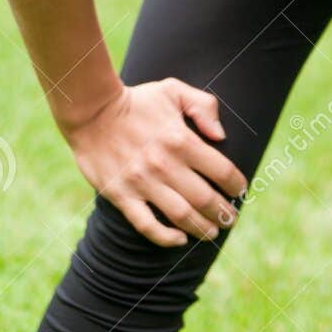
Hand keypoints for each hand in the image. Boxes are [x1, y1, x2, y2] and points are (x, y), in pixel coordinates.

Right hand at [65, 78, 248, 248]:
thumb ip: (204, 107)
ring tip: (213, 233)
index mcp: (182, 140)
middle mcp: (165, 165)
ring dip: (202, 228)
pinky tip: (179, 240)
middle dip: (224, 213)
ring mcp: (142, 182)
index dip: (236, 184)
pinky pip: (147, 225)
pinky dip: (166, 238)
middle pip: (205, 199)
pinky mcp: (121, 195)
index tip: (240, 191)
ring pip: (181, 216)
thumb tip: (221, 136)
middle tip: (232, 219)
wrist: (91, 111)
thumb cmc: (137, 101)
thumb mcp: (174, 90)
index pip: (222, 170)